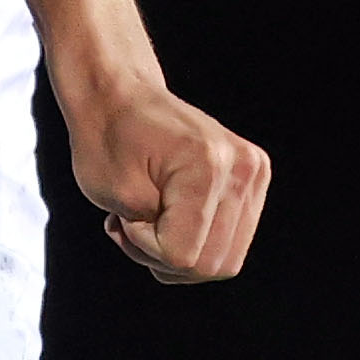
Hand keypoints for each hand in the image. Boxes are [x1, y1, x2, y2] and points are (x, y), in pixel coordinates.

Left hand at [62, 82, 270, 282]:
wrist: (118, 94)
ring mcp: (253, 172)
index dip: (143, 247)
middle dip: (164, 258)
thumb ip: (158, 240)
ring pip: (225, 260)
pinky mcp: (253, 178)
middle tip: (130, 227)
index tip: (121, 218)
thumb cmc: (105, 140)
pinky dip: (195, 240)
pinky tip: (166, 216)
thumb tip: (194, 264)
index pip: (184, 255)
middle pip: (213, 265)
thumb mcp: (115, 197)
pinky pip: (229, 241)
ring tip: (146, 221)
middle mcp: (242, 168)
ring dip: (180, 253)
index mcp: (207, 166)